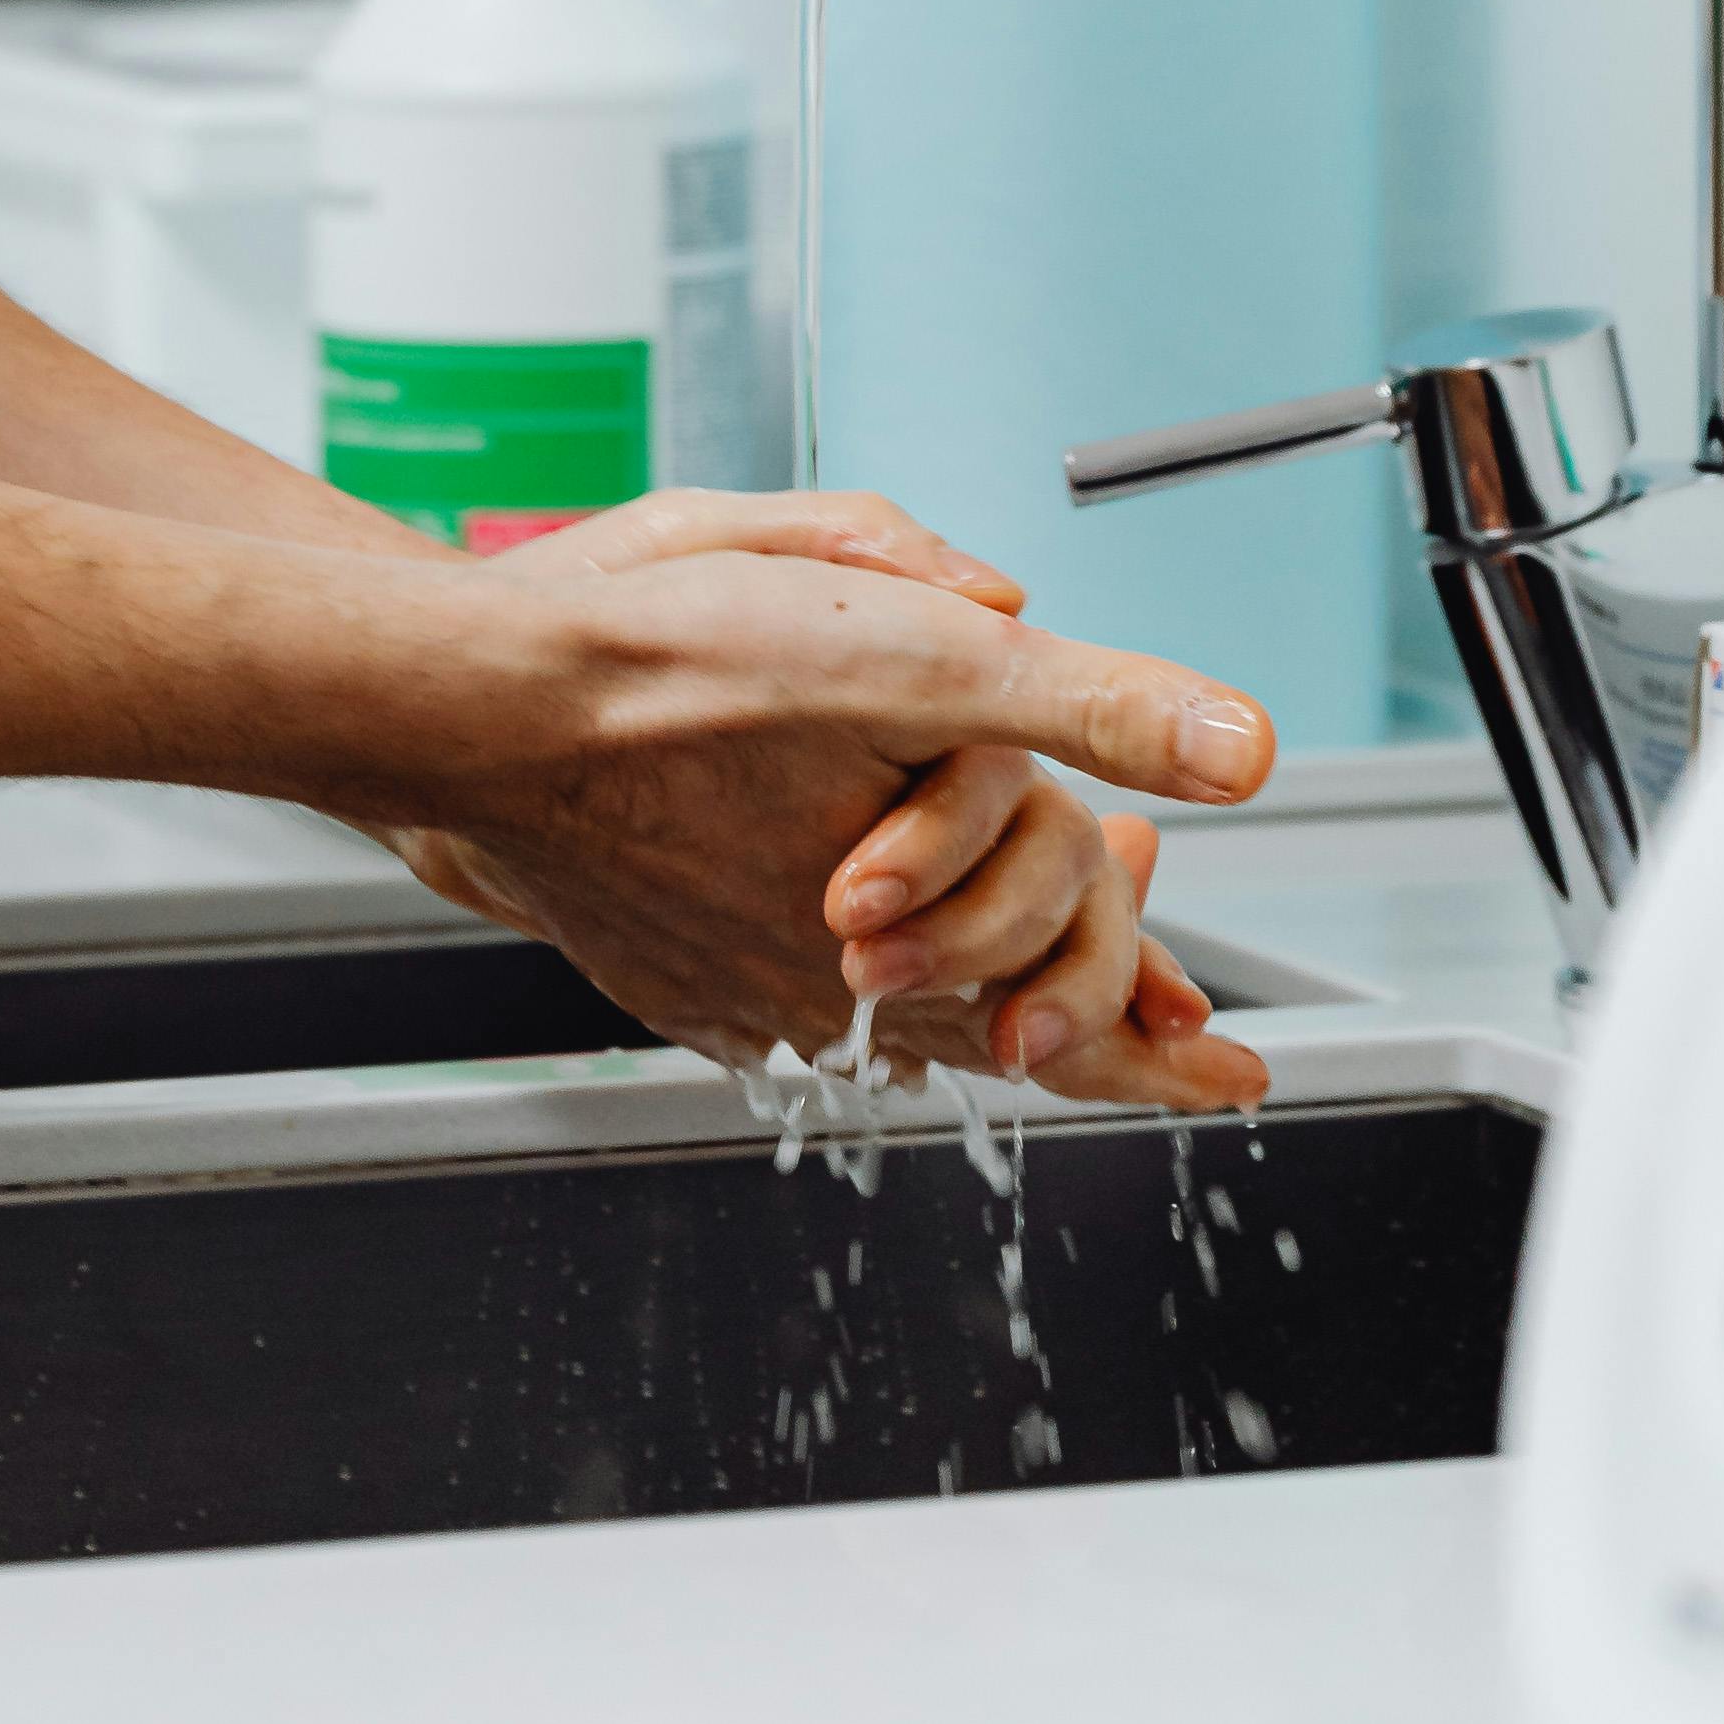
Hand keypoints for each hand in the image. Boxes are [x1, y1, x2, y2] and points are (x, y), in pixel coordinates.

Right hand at [388, 483, 1272, 1104]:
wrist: (479, 710)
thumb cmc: (673, 665)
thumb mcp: (913, 653)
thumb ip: (1091, 705)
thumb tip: (1245, 754)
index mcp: (920, 918)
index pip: (1082, 1019)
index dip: (1167, 1056)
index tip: (1230, 1070)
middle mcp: (835, 987)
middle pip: (998, 1048)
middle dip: (1091, 1039)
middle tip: (1164, 1043)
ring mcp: (744, 994)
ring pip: (897, 1042)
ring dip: (980, 1021)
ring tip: (1030, 1013)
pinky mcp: (671, 978)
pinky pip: (795, 1023)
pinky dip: (862, 1010)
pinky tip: (867, 975)